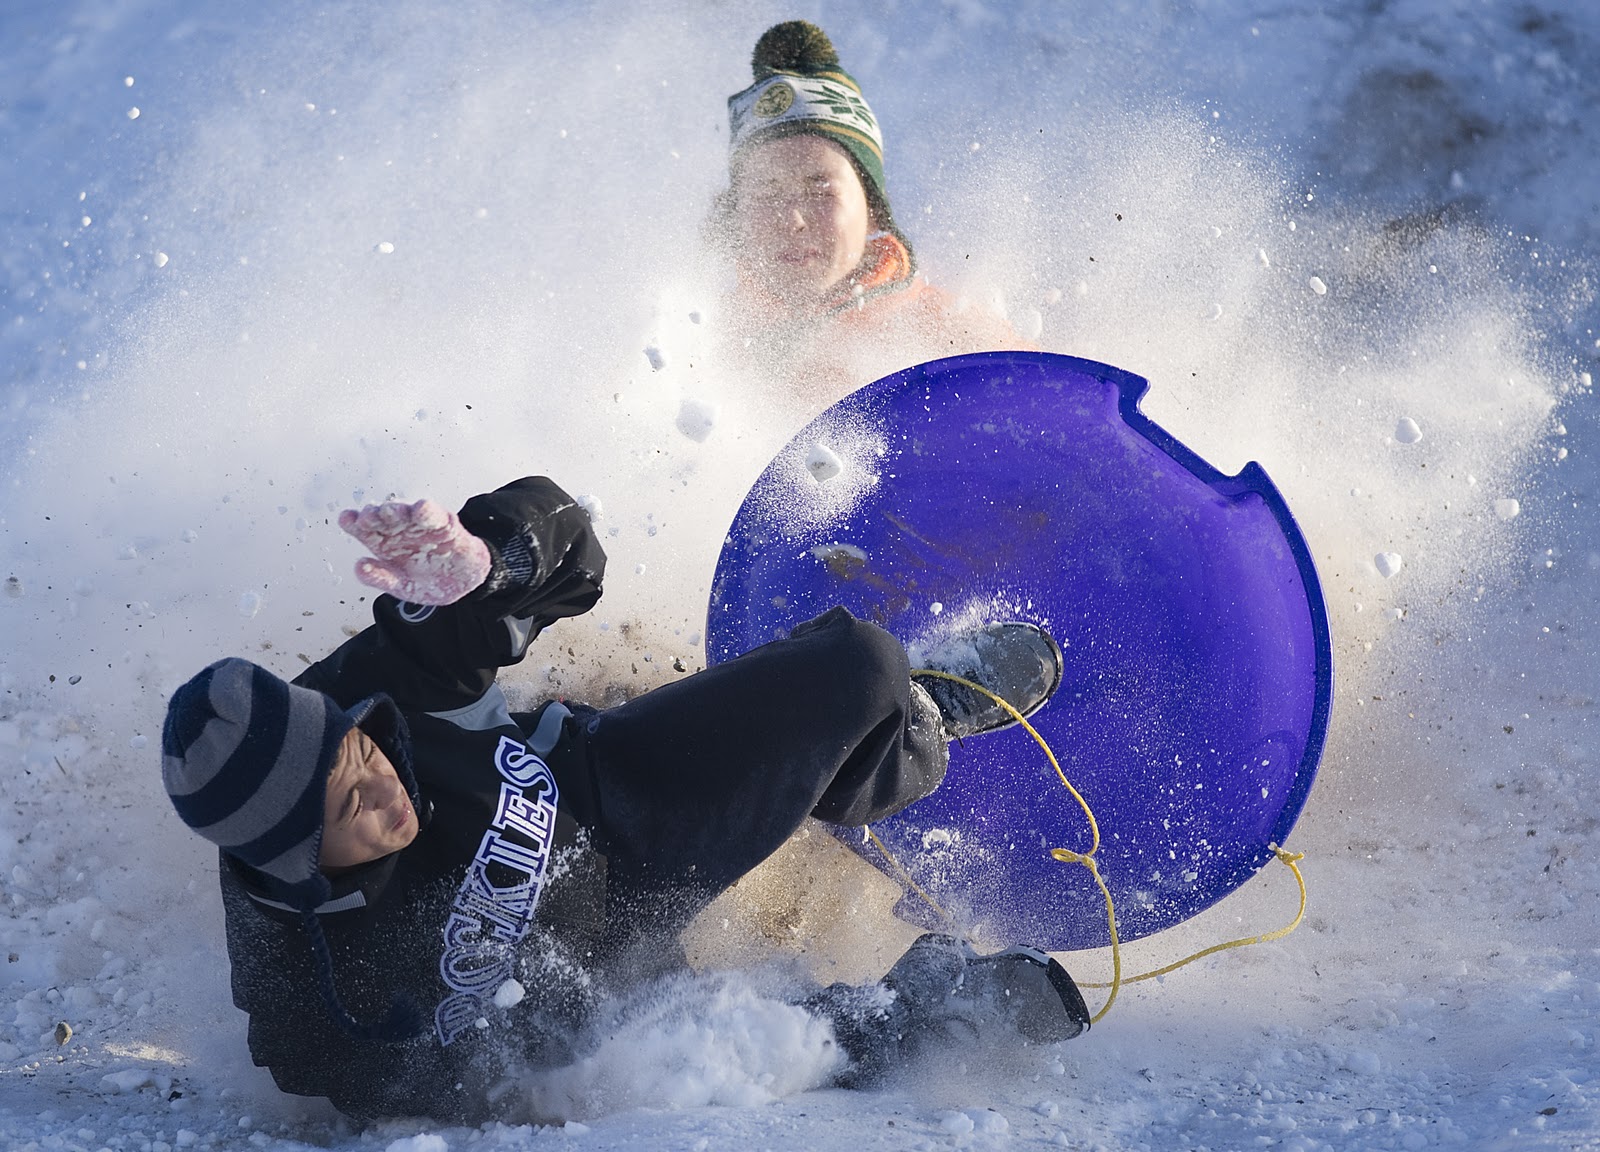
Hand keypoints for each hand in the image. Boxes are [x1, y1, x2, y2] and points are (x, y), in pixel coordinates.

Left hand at [338, 498, 490, 605]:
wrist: (463, 582)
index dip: (354, 522)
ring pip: (408, 513)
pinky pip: (438, 517)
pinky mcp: (447, 527)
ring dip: (400, 510)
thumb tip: (359, 567)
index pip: (365, 529)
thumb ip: (380, 577)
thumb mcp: (401, 586)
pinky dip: (430, 513)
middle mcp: (401, 530)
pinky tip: (422, 509)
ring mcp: (423, 526)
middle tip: (368, 516)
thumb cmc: (429, 580)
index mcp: (385, 543)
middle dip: (375, 515)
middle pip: (384, 517)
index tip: (347, 519)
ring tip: (391, 511)